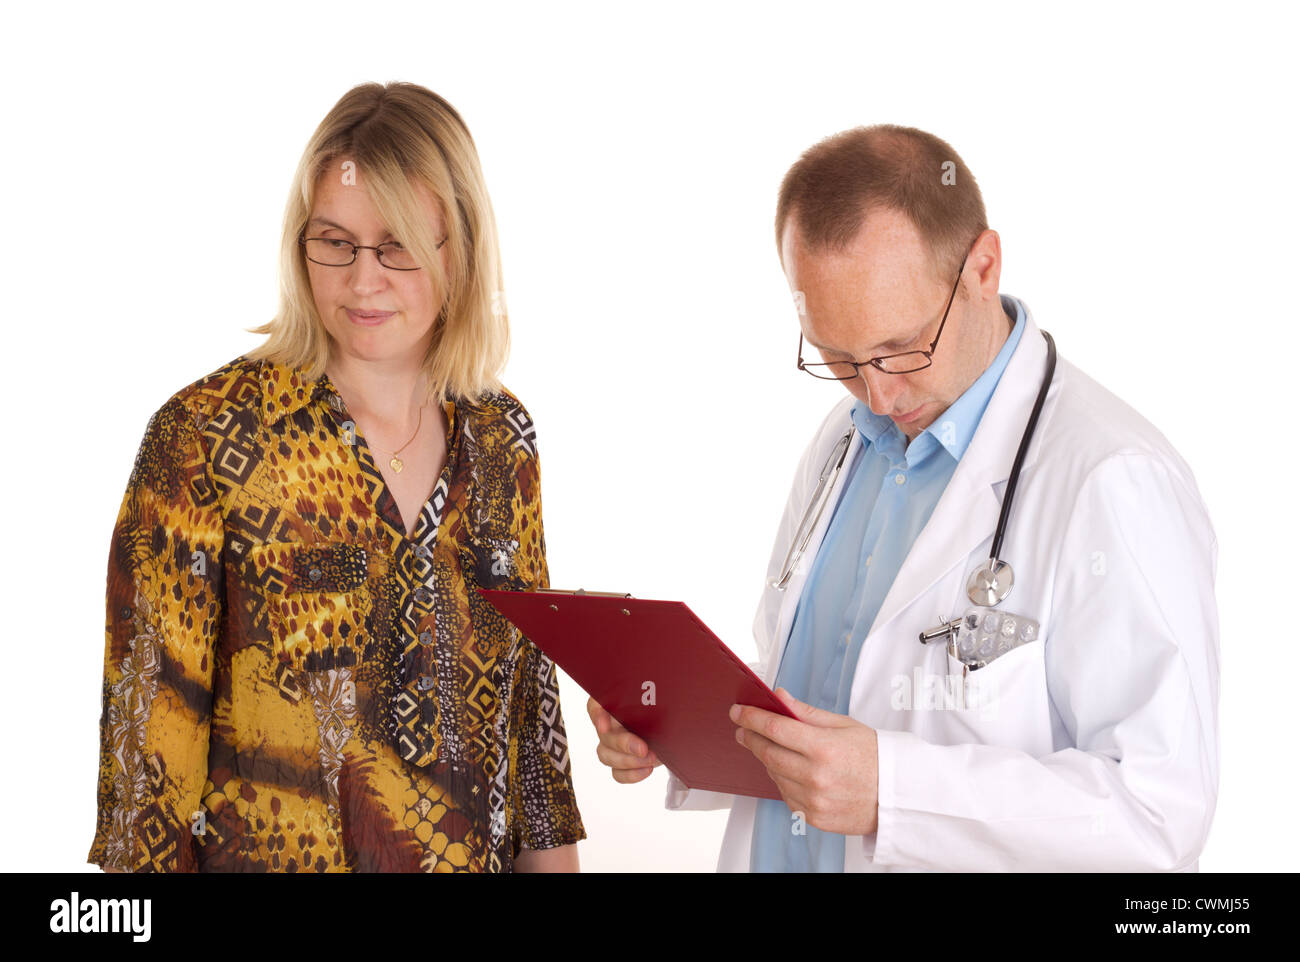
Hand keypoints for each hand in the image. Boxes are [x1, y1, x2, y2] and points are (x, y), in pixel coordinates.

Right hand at [587, 696, 660, 783]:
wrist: (675, 729)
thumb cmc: (667, 708)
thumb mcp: (662, 701)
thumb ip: (654, 698)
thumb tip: (656, 694)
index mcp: (615, 702)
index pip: (595, 705)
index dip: (597, 715)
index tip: (604, 726)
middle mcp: (610, 723)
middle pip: (604, 736)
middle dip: (623, 744)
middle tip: (643, 748)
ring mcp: (612, 745)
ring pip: (606, 756)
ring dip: (628, 761)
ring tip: (651, 759)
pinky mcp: (621, 763)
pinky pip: (617, 773)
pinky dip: (631, 774)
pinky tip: (647, 769)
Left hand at [731, 687, 879, 835]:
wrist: (897, 795)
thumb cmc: (874, 756)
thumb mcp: (843, 725)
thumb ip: (806, 712)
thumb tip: (779, 697)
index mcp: (824, 748)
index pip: (775, 728)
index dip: (751, 718)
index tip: (737, 711)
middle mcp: (816, 776)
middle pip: (768, 753)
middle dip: (750, 738)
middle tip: (742, 729)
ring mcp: (814, 800)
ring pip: (774, 775)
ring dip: (767, 759)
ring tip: (769, 747)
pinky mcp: (814, 817)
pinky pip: (786, 796)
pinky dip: (782, 781)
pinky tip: (788, 770)